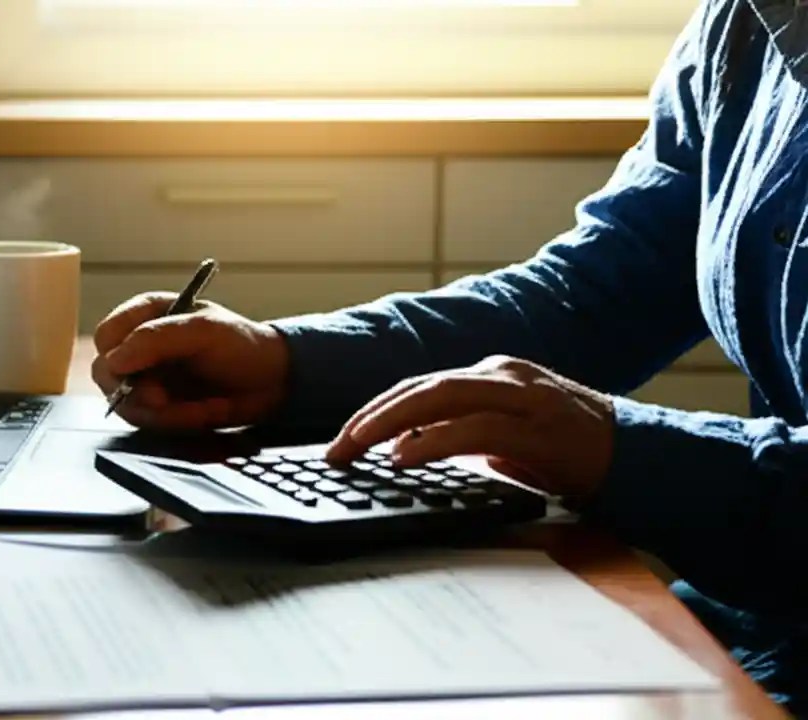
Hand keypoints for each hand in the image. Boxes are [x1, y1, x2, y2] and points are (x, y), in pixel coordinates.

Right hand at [92, 293, 290, 429]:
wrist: (273, 382)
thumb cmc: (242, 345)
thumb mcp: (203, 332)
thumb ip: (156, 339)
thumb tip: (115, 360)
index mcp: (147, 314)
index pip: (108, 336)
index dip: (118, 356)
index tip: (141, 371)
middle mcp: (140, 346)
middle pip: (107, 375)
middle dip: (139, 393)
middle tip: (166, 401)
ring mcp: (148, 379)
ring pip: (127, 405)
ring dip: (167, 413)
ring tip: (204, 408)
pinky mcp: (159, 408)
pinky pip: (150, 424)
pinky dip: (179, 423)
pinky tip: (206, 413)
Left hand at [324, 355, 614, 501]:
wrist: (642, 460)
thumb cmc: (571, 453)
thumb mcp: (510, 439)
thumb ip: (466, 436)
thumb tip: (411, 450)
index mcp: (493, 375)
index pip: (421, 387)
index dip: (378, 410)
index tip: (344, 437)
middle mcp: (503, 375)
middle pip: (422, 387)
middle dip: (372, 416)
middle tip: (336, 447)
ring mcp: (523, 397)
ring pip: (443, 398)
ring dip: (392, 422)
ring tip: (357, 445)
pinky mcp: (538, 426)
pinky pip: (475, 429)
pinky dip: (434, 441)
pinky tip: (404, 457)